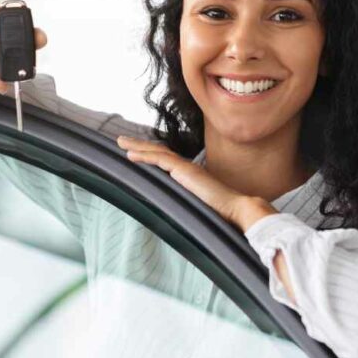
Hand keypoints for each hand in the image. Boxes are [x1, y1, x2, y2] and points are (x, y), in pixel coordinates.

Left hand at [116, 136, 274, 230]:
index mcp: (190, 175)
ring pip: (157, 152)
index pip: (166, 160)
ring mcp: (185, 167)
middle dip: (140, 145)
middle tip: (123, 141)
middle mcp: (187, 168)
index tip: (138, 152)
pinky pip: (159, 160)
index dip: (152, 154)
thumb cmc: (222, 212)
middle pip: (159, 152)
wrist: (236, 208)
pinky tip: (131, 155)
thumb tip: (177, 216)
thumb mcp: (199, 206)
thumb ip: (188, 204)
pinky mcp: (184, 171)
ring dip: (137, 146)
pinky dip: (144, 156)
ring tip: (121, 142)